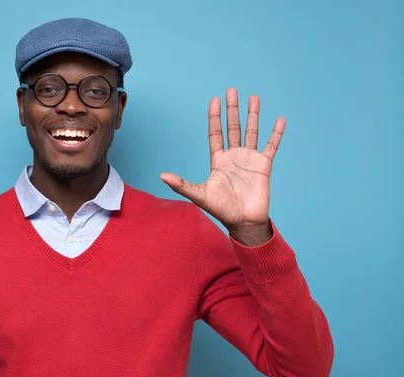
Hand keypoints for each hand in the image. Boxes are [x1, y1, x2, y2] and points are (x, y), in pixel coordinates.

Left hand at [160, 88, 285, 243]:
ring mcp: (249, 159)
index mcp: (218, 160)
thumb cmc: (221, 210)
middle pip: (233, 127)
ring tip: (253, 98)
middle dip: (232, 109)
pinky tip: (279, 120)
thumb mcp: (199, 195)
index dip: (215, 117)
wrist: (243, 222)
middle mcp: (234, 156)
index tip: (214, 100)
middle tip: (232, 90)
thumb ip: (181, 184)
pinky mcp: (264, 165)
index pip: (215, 133)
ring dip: (253, 115)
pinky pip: (271, 145)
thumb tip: (162, 176)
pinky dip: (275, 133)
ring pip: (252, 131)